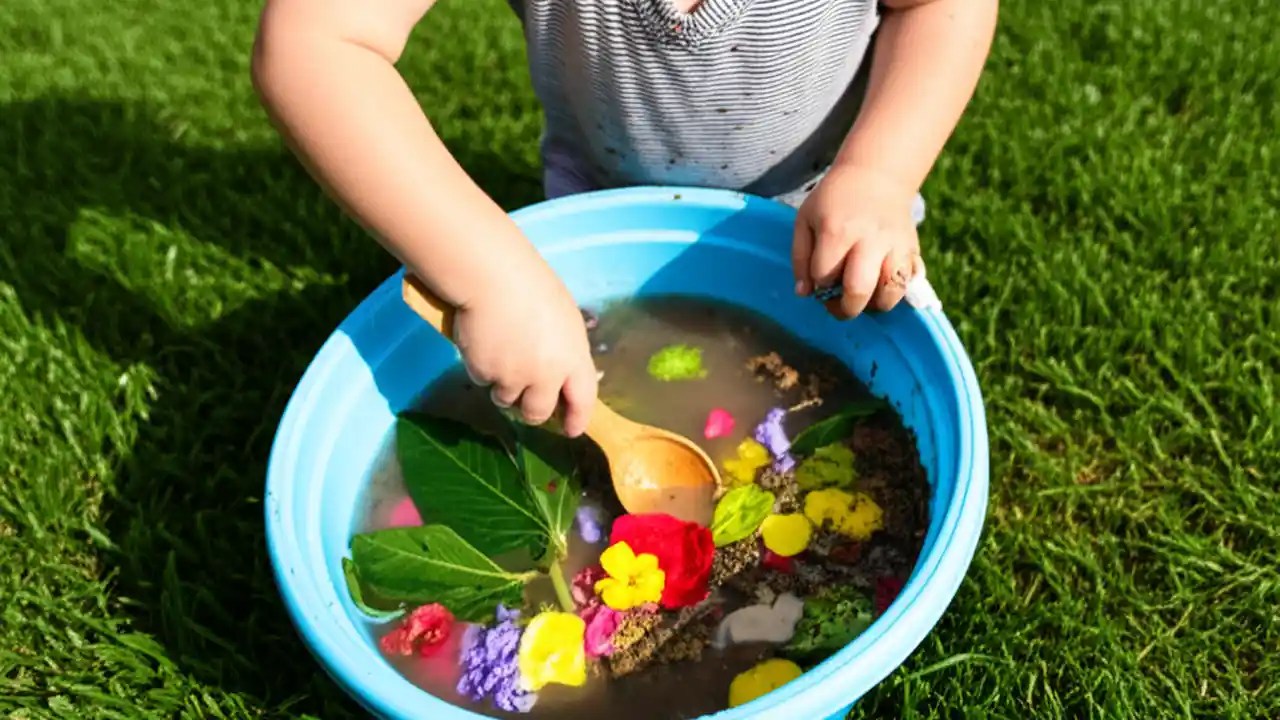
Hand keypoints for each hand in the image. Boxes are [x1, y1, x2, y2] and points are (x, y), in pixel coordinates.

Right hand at [452, 265, 597, 436]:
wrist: (492, 277)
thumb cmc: (531, 287)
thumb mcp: (563, 319)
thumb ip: (564, 349)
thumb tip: (560, 372)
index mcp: (573, 357)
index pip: (583, 399)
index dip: (577, 418)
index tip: (571, 430)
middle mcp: (546, 374)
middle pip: (538, 412)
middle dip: (531, 411)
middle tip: (523, 401)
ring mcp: (514, 376)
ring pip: (506, 399)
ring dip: (503, 386)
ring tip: (499, 355)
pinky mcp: (485, 373)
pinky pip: (482, 380)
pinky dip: (482, 368)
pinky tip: (483, 342)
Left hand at [792, 165, 921, 318]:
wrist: (876, 174)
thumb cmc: (834, 200)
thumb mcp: (806, 220)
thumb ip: (800, 258)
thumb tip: (805, 294)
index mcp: (837, 230)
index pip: (825, 276)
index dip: (819, 287)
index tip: (820, 281)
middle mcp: (869, 239)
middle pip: (859, 290)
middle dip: (845, 309)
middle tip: (839, 305)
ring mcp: (895, 245)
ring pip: (890, 293)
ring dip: (873, 305)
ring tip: (862, 296)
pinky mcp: (913, 249)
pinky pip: (908, 284)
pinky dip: (894, 293)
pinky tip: (880, 284)